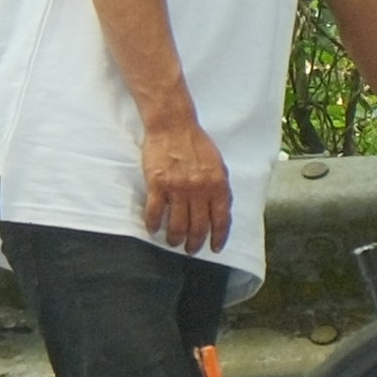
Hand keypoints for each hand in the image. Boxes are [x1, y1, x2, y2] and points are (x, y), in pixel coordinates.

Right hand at [136, 114, 235, 254]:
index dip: (218, 238)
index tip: (215, 248)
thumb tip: (223, 211)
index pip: (221, 220)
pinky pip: (155, 213)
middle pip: (198, 227)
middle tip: (190, 249)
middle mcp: (199, 189)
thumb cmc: (196, 144)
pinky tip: (154, 229)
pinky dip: (154, 225)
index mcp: (217, 185)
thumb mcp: (218, 165)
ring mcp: (177, 188)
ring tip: (173, 242)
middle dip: (195, 244)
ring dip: (175, 239)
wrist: (173, 126)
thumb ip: (221, 188)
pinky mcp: (157, 185)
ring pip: (177, 225)